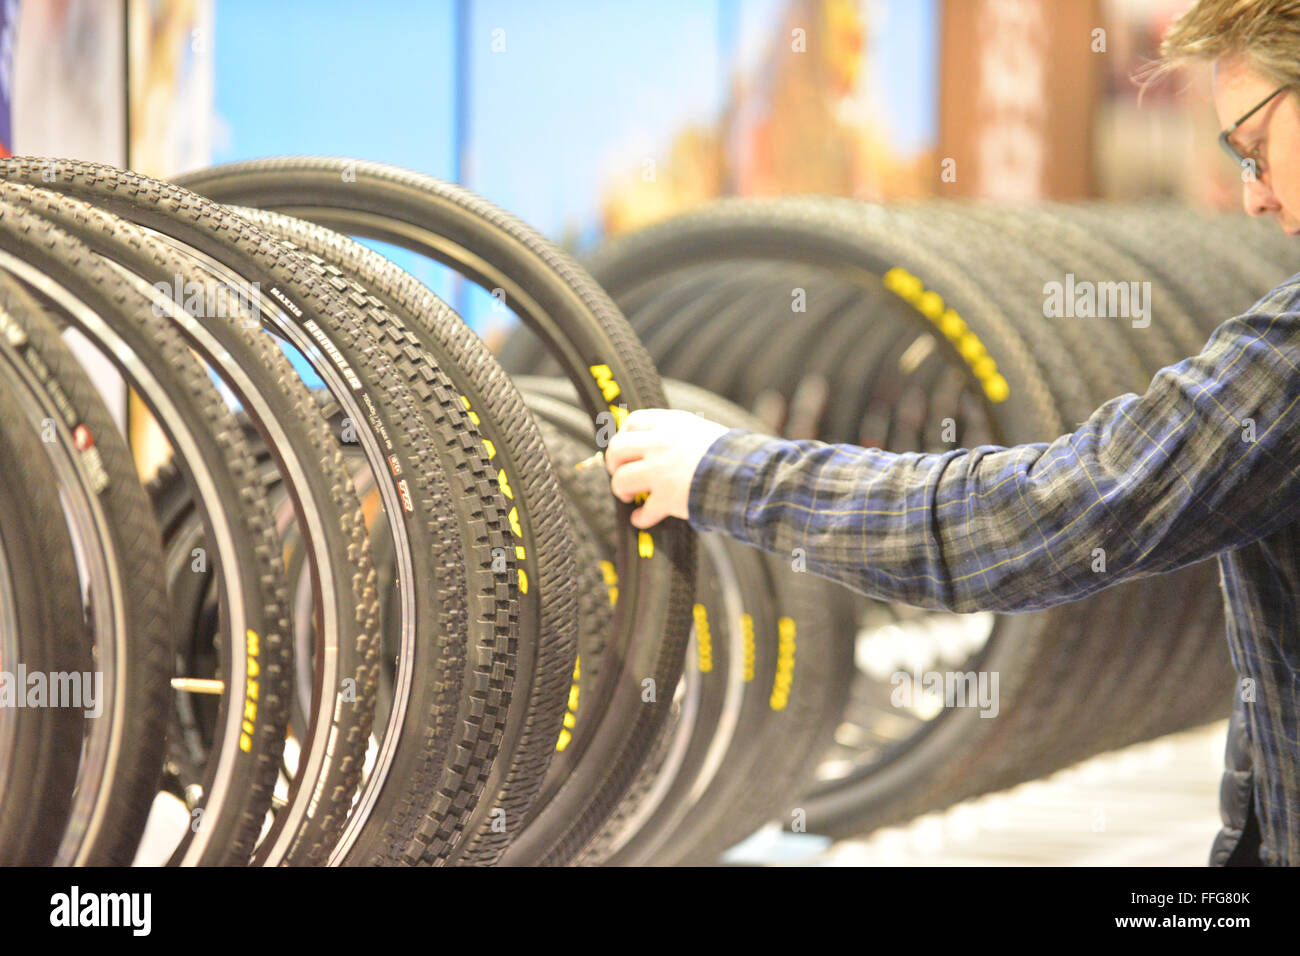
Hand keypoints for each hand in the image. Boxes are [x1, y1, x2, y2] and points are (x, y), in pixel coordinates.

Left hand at [605, 408, 729, 528]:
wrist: (747, 475)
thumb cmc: (732, 455)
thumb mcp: (704, 432)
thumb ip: (681, 435)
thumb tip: (664, 445)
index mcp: (672, 423)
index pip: (634, 421)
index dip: (625, 434)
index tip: (627, 446)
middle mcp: (661, 443)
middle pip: (618, 448)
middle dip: (613, 462)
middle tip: (618, 471)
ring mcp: (661, 470)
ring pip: (622, 478)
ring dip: (621, 488)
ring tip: (628, 495)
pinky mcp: (667, 497)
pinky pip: (644, 511)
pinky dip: (640, 517)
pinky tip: (641, 519)